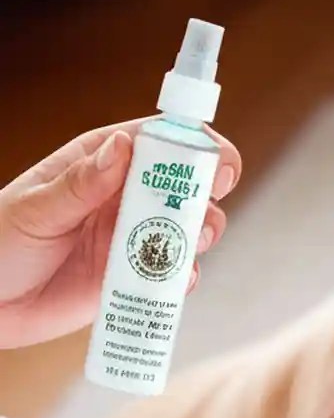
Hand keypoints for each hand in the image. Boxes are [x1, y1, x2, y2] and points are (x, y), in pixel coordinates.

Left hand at [0, 119, 241, 348]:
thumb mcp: (35, 209)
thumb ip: (81, 182)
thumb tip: (123, 146)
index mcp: (101, 163)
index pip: (160, 139)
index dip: (195, 144)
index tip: (215, 160)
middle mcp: (125, 195)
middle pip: (188, 180)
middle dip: (209, 191)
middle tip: (206, 207)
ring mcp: (134, 235)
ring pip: (190, 224)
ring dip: (202, 231)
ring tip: (191, 243)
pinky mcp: (136, 274)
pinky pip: (175, 270)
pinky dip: (186, 274)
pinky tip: (177, 279)